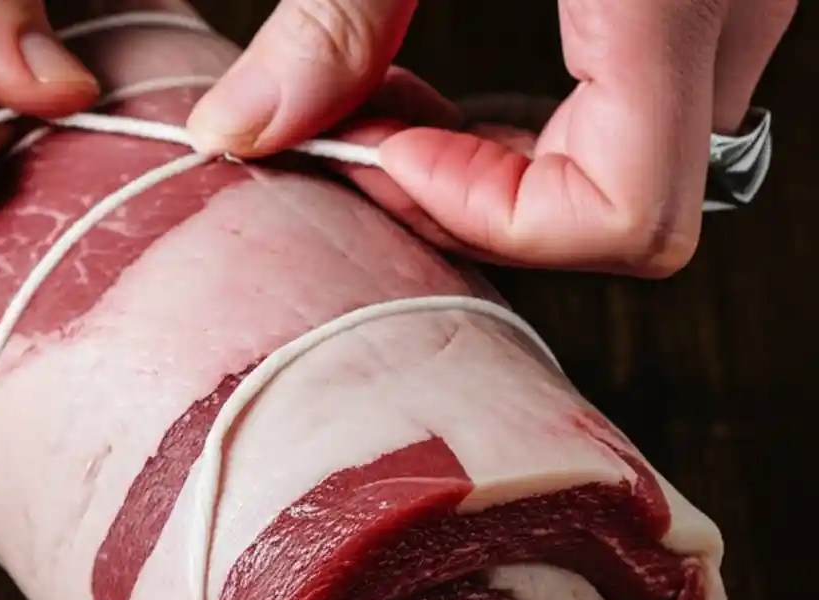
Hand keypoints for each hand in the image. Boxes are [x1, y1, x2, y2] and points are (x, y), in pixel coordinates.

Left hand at [187, 0, 795, 275]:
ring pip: (634, 167)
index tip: (386, 157)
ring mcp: (728, 6)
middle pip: (625, 212)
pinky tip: (450, 83)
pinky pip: (637, 112)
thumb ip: (332, 16)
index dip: (487, 216)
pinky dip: (541, 125)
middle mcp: (726, 13)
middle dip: (475, 206)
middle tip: (366, 147)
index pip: (620, 215)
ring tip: (391, 113)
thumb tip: (234, 133)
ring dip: (503, 170)